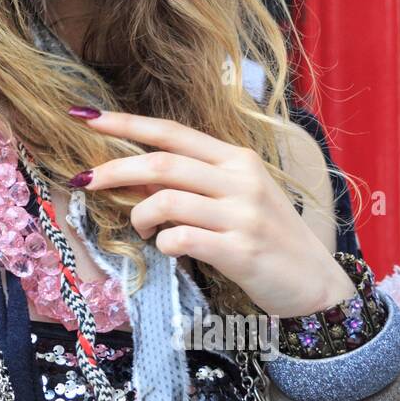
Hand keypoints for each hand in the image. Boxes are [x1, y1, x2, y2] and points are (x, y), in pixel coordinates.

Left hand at [68, 109, 355, 317]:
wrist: (315, 284)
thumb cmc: (268, 238)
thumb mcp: (236, 198)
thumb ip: (192, 183)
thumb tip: (136, 175)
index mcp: (237, 159)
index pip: (172, 132)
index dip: (125, 123)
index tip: (85, 116)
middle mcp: (241, 179)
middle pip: (161, 164)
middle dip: (114, 169)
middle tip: (84, 180)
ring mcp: (243, 214)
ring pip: (166, 201)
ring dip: (140, 216)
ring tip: (142, 230)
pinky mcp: (241, 250)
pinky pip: (181, 239)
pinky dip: (164, 244)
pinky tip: (169, 249)